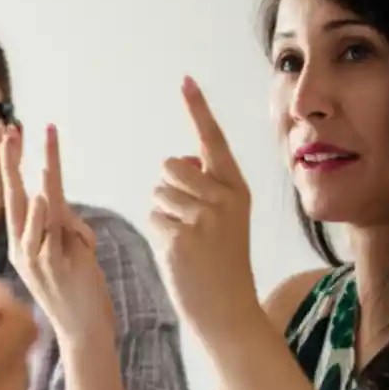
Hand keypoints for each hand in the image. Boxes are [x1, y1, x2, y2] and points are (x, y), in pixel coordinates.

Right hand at [0, 124, 113, 343]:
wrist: (84, 332)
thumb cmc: (79, 292)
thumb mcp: (72, 251)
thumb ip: (65, 226)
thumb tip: (59, 205)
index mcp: (23, 245)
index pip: (17, 197)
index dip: (13, 166)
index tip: (12, 137)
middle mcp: (22, 250)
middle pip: (16, 197)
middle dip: (13, 162)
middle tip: (12, 131)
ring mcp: (35, 258)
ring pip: (39, 212)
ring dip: (50, 197)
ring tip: (56, 200)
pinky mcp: (51, 265)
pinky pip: (48, 232)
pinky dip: (44, 216)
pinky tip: (41, 196)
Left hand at [148, 77, 260, 337]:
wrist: (227, 309)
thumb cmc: (219, 262)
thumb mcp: (225, 218)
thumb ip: (205, 186)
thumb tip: (177, 162)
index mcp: (236, 187)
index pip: (213, 140)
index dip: (198, 109)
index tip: (185, 80)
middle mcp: (224, 196)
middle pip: (169, 167)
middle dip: (168, 190)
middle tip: (190, 224)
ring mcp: (203, 216)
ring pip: (157, 193)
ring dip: (163, 214)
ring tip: (186, 241)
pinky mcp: (181, 236)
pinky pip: (152, 218)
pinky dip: (159, 235)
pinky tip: (179, 254)